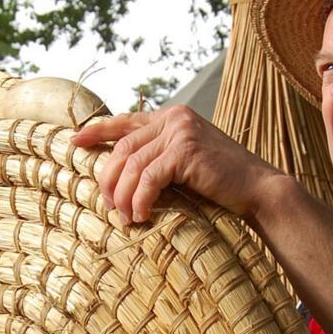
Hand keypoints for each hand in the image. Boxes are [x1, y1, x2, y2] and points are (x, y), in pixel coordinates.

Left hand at [69, 105, 282, 223]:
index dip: (97, 131)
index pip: (126, 121)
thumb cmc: (221, 184)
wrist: (258, 190)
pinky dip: (140, 199)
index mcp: (172, 117)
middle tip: (109, 205)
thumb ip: (159, 158)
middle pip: (123, 148)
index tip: (74, 142)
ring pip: (132, 165)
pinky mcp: (185, 151)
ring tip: (126, 216)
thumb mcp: (186, 163)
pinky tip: (141, 216)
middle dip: (109, 179)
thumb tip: (121, 176)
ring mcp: (180, 132)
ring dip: (123, 195)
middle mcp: (174, 118)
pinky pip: (149, 178)